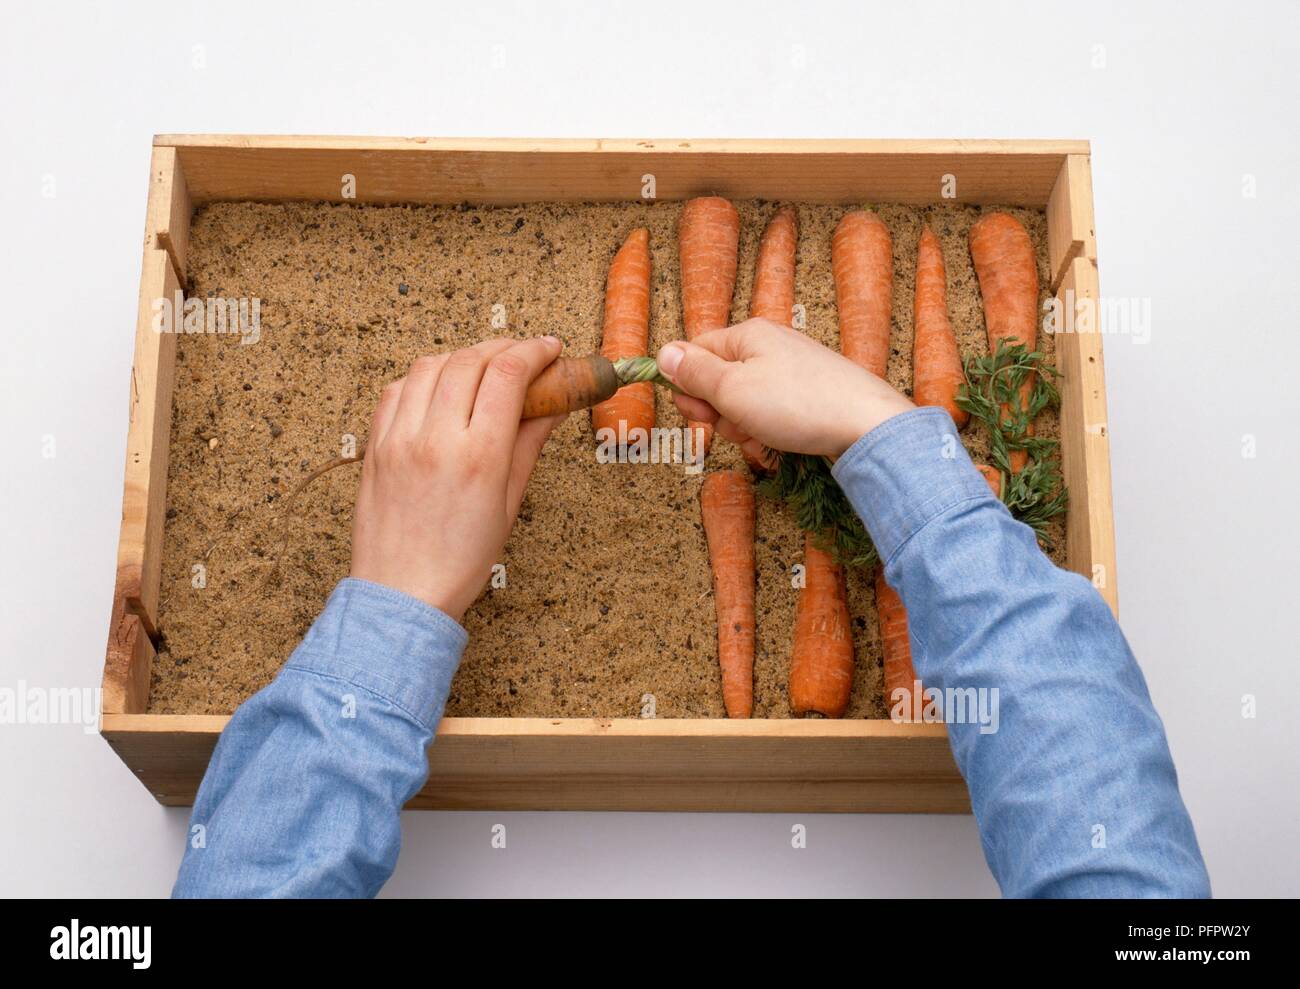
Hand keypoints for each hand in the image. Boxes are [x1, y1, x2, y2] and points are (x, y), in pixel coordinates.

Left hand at [350, 337, 564, 621]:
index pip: (508, 373)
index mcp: (478, 456)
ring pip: (431, 365)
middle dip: (504, 347)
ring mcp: (399, 438)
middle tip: (524, 355)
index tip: (550, 349)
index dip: (534, 351)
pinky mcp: (375, 445)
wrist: (403, 594)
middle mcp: (435, 438)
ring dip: (463, 356)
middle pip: (471, 359)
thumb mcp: (509, 504)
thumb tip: (551, 407)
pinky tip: (441, 388)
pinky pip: (397, 389)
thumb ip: (529, 445)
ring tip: (483, 368)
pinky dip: (424, 377)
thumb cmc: (460, 560)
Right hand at [656, 318, 913, 457]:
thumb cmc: (797, 404)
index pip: (696, 353)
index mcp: (747, 334)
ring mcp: (791, 370)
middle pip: (719, 379)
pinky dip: (769, 428)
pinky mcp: (809, 394)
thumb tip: (663, 353)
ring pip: (745, 401)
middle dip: (720, 411)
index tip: (697, 413)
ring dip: (743, 425)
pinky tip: (782, 439)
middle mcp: (770, 345)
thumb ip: (694, 372)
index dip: (688, 387)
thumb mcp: (732, 389)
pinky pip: (771, 410)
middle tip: (737, 424)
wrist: (866, 425)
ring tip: (763, 434)